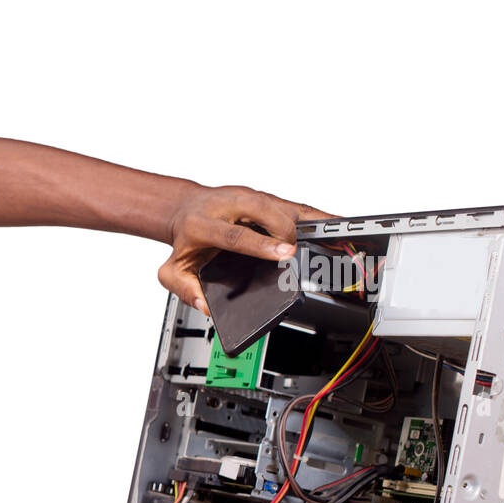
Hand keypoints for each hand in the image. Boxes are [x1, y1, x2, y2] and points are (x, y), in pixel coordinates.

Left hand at [158, 185, 335, 315]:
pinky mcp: (262, 196)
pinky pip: (291, 204)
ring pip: (280, 203)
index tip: (284, 252)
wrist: (183, 209)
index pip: (235, 234)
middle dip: (283, 230)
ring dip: (300, 222)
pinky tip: (331, 224)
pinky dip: (313, 214)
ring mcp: (245, 198)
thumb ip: (185, 290)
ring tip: (322, 239)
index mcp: (202, 225)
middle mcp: (225, 206)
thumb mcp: (172, 270)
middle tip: (293, 252)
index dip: (262, 244)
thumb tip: (205, 306)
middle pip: (262, 211)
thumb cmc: (184, 241)